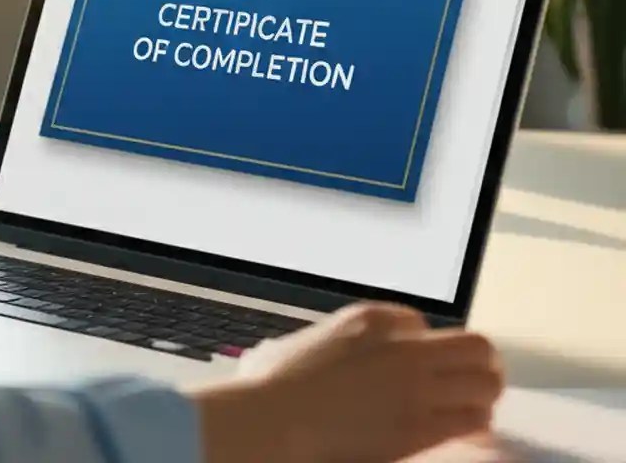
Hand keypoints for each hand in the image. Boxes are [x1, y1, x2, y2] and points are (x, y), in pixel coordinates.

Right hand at [192, 302, 504, 462]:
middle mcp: (404, 347)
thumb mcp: (283, 348)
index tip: (416, 366)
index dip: (420, 347)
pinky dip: (476, 426)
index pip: (420, 323)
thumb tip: (278, 356)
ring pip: (487, 381)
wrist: (273, 420)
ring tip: (473, 411)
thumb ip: (300, 348)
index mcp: (371, 320)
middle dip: (478, 365)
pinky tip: (467, 434)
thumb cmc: (268, 388)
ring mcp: (417, 386)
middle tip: (472, 383)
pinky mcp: (422, 425)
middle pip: (475, 345)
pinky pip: (475, 419)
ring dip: (482, 396)